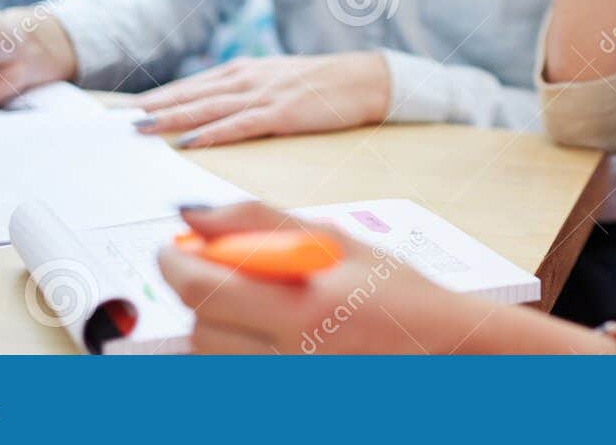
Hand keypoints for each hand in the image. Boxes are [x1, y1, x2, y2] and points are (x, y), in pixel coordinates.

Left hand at [130, 52, 390, 146]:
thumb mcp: (276, 81)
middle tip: (119, 120)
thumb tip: (213, 110)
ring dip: (171, 118)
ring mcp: (263, 95)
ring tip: (141, 128)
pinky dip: (211, 133)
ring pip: (206, 107)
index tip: (126, 108)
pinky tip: (188, 142)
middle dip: (153, 107)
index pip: (191, 85)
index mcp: (244, 71)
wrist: (363, 79)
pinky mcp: (281, 113)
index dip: (158, 97)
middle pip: (191, 94)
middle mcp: (247, 78)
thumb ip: (245, 92)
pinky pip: (238, 125)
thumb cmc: (320, 86)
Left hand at [159, 201, 611, 354]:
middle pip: (201, 328)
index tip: (171, 247)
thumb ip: (261, 222)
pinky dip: (236, 353)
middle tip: (221, 269)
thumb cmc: (398, 294)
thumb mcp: (337, 241)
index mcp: (302, 311)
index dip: (174, 263)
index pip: (204, 289)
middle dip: (199, 294)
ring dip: (216, 325)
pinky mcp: (284, 402)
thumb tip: (196, 213)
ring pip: (211, 358)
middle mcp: (288, 359)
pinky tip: (268, 333)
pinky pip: (235, 377)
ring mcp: (284, 386)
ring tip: (256, 303)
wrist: (444, 352)